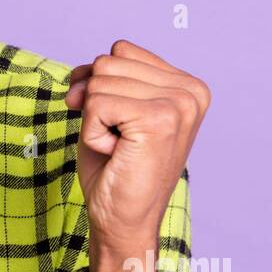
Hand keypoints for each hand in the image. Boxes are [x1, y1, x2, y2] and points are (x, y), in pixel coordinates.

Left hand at [64, 40, 209, 254]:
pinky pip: (95, 103)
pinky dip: (92, 132)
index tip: (119, 123)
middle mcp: (191, 91)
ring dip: (94, 120)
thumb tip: (79, 78)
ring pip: (99, 81)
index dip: (100, 85)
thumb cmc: (115, 168)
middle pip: (107, 62)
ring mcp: (179, 104)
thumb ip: (97, 79)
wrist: (123, 221)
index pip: (120, 50)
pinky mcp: (159, 120)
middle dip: (95, 103)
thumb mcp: (106, 109)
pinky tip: (116, 154)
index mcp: (188, 85)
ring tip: (120, 148)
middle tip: (119, 141)